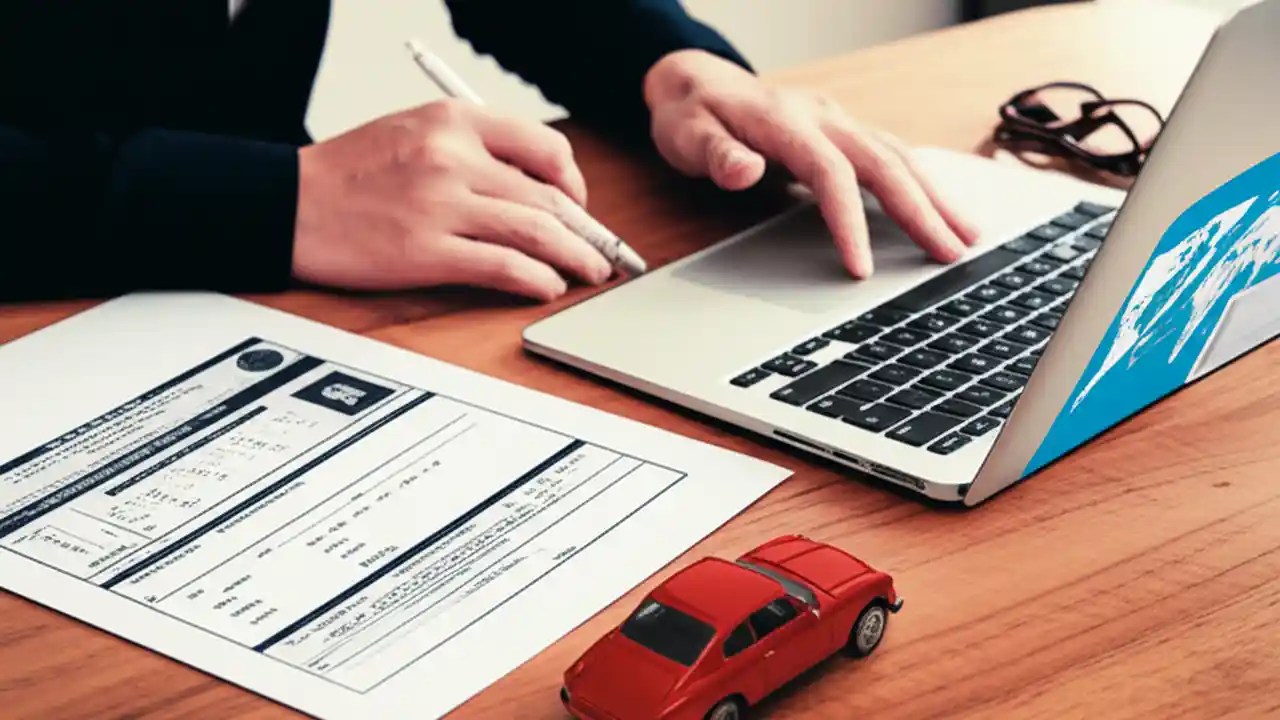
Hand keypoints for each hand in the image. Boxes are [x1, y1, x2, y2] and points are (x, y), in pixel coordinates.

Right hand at [292, 99, 611, 301]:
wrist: (287, 203)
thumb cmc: (350, 173)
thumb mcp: (415, 132)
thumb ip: (474, 148)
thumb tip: (537, 185)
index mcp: (454, 120)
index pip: (545, 146)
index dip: (576, 182)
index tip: (581, 207)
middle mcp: (452, 156)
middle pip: (549, 194)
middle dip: (588, 230)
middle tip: (604, 253)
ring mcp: (440, 204)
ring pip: (536, 230)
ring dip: (575, 257)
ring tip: (589, 273)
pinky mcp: (425, 251)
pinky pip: (502, 265)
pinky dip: (536, 278)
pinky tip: (546, 286)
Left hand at [643, 50, 979, 278]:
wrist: (694, 80)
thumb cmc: (691, 113)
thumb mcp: (686, 134)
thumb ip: (716, 154)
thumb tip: (744, 171)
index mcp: (786, 122)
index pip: (831, 175)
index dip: (850, 222)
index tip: (861, 268)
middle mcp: (822, 117)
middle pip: (884, 163)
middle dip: (921, 211)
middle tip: (951, 252)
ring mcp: (837, 120)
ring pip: (897, 156)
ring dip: (934, 196)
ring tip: (968, 235)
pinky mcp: (842, 130)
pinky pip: (890, 154)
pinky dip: (920, 182)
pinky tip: (942, 207)